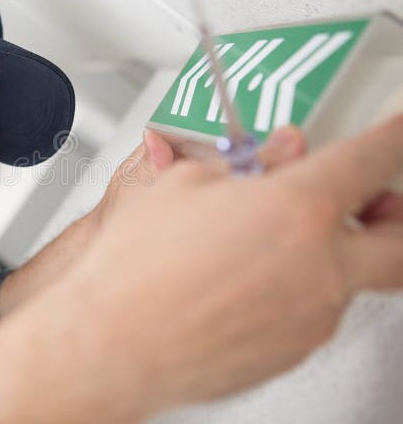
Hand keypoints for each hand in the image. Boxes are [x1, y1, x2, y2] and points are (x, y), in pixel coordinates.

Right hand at [56, 115, 402, 419]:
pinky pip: (310, 314)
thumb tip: (272, 156)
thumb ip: (244, 166)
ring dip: (328, 256)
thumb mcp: (183, 186)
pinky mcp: (289, 352)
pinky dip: (293, 292)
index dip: (392, 137)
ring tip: (273, 244)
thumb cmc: (136, 269)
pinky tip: (245, 283)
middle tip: (374, 202)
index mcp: (297, 210)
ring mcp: (309, 317)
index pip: (372, 160)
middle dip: (393, 214)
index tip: (396, 133)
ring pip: (350, 281)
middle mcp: (319, 267)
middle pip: (399, 243)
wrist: (111, 340)